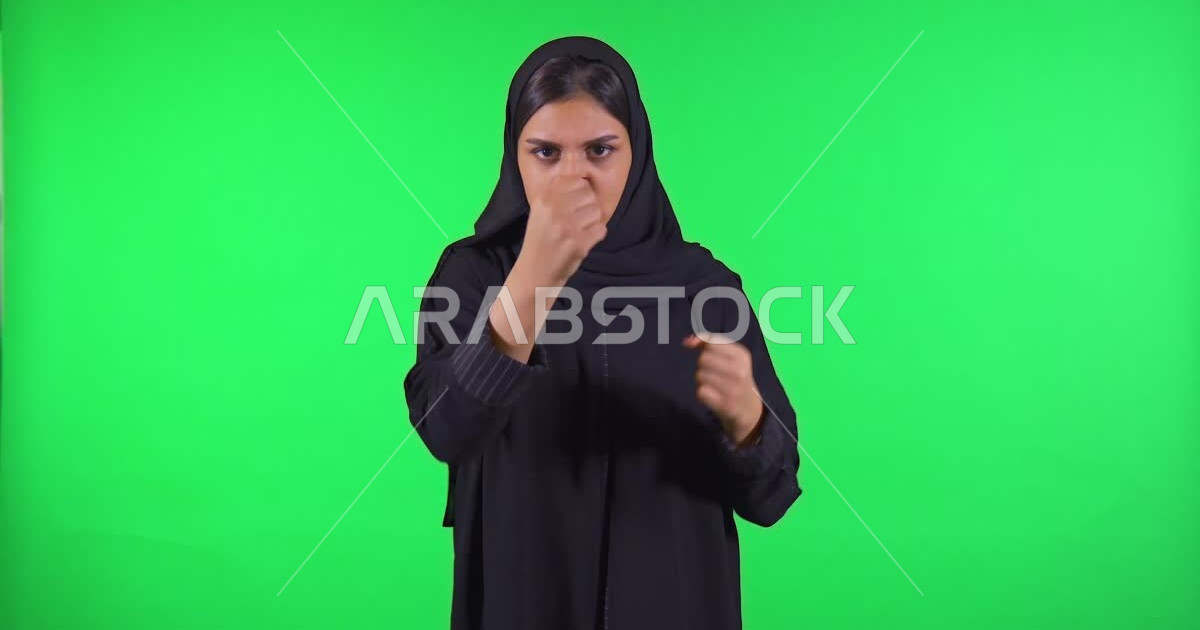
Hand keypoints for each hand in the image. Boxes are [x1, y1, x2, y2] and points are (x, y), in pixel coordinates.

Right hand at [517, 172, 607, 286]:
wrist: (535, 271)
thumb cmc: (542, 239)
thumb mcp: (541, 210)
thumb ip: (558, 190)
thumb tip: (579, 168)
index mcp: (544, 198)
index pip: (576, 181)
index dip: (580, 192)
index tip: (572, 205)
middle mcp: (554, 209)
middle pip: (589, 195)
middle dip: (588, 207)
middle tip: (577, 221)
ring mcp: (566, 227)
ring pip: (597, 211)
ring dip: (592, 222)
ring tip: (579, 231)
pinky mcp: (578, 243)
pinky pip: (601, 229)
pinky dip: (596, 235)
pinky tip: (583, 241)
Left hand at [682, 332, 764, 446]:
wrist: (749, 409)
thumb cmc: (734, 378)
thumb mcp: (730, 357)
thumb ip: (709, 344)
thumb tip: (687, 341)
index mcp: (742, 355)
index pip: (711, 343)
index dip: (702, 346)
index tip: (703, 351)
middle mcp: (740, 371)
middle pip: (703, 359)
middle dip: (702, 366)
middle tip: (712, 373)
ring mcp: (734, 389)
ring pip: (700, 376)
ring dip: (701, 381)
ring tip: (714, 386)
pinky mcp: (726, 404)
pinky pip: (701, 392)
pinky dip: (702, 394)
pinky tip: (712, 396)